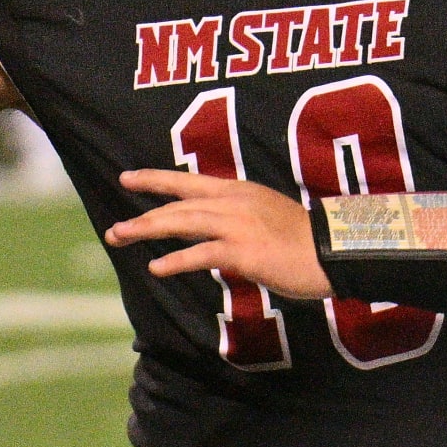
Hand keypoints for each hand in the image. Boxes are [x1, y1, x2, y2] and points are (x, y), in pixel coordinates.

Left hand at [105, 169, 333, 298]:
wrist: (333, 252)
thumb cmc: (303, 240)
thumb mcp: (266, 216)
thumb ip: (238, 218)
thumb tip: (211, 234)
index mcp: (238, 191)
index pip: (188, 182)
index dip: (155, 179)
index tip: (126, 178)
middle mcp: (234, 202)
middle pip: (178, 205)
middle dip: (143, 216)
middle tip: (113, 230)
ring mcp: (238, 225)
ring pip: (183, 223)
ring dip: (147, 230)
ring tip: (120, 239)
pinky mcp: (244, 251)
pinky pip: (202, 254)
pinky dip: (177, 260)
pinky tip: (157, 268)